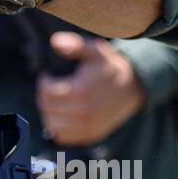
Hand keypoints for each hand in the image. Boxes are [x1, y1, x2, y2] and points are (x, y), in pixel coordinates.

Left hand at [36, 32, 146, 146]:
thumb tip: (55, 42)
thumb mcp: (95, 50)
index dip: (43, 82)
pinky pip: (63, 137)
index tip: (47, 76)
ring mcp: (88, 126)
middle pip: (47, 108)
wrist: (134, 86)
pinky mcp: (91, 135)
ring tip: (54, 100)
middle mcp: (84, 113)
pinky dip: (57, 127)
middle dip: (44, 96)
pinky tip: (61, 114)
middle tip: (49, 87)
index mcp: (81, 92)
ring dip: (48, 112)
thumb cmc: (110, 66)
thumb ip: (75, 44)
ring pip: (52, 124)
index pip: (46, 92)